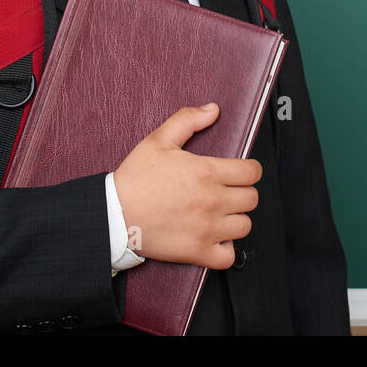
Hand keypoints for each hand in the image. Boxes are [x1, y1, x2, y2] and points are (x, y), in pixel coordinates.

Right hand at [113, 104, 261, 268]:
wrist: (114, 213)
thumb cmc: (135, 178)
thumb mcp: (158, 140)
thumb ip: (187, 120)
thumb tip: (213, 110)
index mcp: (207, 172)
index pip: (252, 172)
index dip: (249, 170)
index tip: (240, 172)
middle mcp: (212, 201)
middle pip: (252, 198)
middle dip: (243, 192)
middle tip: (228, 191)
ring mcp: (207, 228)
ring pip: (245, 225)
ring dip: (236, 218)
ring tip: (221, 213)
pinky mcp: (197, 251)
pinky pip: (228, 256)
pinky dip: (226, 248)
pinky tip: (215, 237)